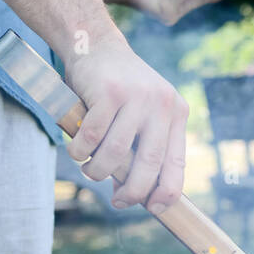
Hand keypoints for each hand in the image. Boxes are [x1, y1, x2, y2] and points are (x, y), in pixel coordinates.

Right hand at [64, 33, 189, 210]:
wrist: (97, 45)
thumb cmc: (120, 90)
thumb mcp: (144, 113)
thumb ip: (144, 146)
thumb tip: (135, 194)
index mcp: (177, 113)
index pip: (177, 162)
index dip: (167, 191)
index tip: (153, 208)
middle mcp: (161, 104)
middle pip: (149, 163)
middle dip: (133, 191)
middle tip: (118, 202)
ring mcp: (135, 97)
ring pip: (116, 152)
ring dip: (99, 171)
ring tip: (90, 171)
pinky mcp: (107, 92)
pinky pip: (91, 136)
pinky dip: (80, 151)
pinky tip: (76, 151)